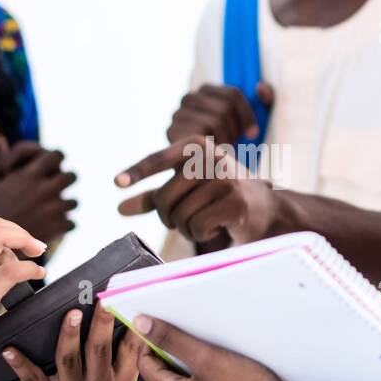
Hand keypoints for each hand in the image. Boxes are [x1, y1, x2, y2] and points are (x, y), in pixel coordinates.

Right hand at [0, 136, 76, 246]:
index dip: (56, 157)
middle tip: (56, 185)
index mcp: (29, 176)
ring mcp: (52, 210)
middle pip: (71, 177)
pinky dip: (64, 224)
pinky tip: (53, 225)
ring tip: (54, 207)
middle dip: (65, 179)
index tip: (52, 163)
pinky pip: (71, 223)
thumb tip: (2, 138)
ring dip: (65, 203)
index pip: (57, 155)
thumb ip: (0, 159)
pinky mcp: (54, 229)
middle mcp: (44, 191)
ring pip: (73, 202)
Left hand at [0, 303, 152, 380]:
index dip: (134, 328)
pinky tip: (9, 350)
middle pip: (102, 350)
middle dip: (104, 322)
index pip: (133, 354)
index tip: (136, 303)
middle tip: (106, 296)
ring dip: (69, 335)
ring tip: (70, 313)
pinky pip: (32, 379)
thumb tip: (161, 365)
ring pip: (70, 359)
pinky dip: (19, 363)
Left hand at [114, 135, 280, 244]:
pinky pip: (197, 226)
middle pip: (164, 198)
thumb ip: (155, 197)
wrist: (263, 209)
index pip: (159, 159)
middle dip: (169, 217)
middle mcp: (210, 155)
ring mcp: (225, 177)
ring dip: (187, 228)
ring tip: (207, 221)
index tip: (117, 183)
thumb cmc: (219, 197)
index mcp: (196, 146)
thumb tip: (119, 208)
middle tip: (186, 220)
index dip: (137, 172)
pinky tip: (218, 227)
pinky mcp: (236, 201)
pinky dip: (202, 235)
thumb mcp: (187, 191)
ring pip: (180, 215)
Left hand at [132, 316, 294, 380]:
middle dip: (173, 350)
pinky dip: (204, 374)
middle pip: (164, 371)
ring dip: (191, 362)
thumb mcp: (206, 357)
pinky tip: (222, 367)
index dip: (152, 341)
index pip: (145, 362)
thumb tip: (142, 325)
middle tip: (192, 335)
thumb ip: (173, 340)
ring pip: (183, 379)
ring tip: (210, 350)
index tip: (166, 326)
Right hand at [166, 82, 273, 145]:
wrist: (203, 171)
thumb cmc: (228, 144)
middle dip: (235, 130)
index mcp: (206, 90)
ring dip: (225, 141)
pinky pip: (202, 135)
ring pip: (216, 121)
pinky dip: (212, 148)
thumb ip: (264, 101)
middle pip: (225, 108)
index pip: (233, 94)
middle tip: (233, 145)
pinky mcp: (172, 132)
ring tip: (222, 150)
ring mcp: (178, 114)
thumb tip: (261, 87)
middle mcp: (188, 97)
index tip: (253, 134)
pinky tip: (212, 155)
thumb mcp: (250, 122)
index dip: (248, 115)